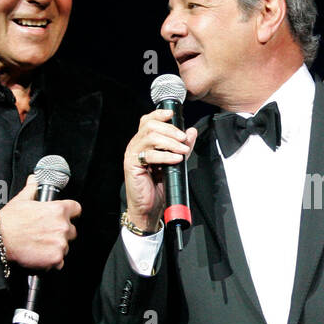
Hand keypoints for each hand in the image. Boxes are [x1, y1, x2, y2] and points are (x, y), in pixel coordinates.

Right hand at [0, 175, 82, 269]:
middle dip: (61, 233)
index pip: (76, 209)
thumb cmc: (9, 221)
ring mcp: (60, 244)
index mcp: (57, 210)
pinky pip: (59, 262)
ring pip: (65, 247)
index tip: (64, 217)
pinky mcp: (56, 259)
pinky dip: (51, 261)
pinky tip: (39, 255)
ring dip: (55, 247)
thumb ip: (32, 189)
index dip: (70, 213)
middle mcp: (62, 226)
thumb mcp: (21, 200)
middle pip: (71, 230)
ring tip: (39, 246)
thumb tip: (33, 180)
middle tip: (45, 235)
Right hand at [123, 108, 197, 230]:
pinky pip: (149, 155)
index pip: (148, 121)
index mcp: (144, 143)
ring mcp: (132, 155)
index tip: (173, 114)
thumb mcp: (174, 163)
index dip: (159, 114)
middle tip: (184, 139)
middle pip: (150, 126)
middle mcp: (136, 146)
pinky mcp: (132, 165)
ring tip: (182, 150)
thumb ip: (182, 147)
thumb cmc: (158, 187)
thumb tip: (191, 131)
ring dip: (170, 141)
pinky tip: (176, 159)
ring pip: (150, 137)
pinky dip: (165, 155)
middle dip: (170, 130)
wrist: (148, 208)